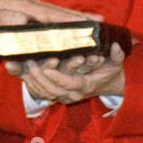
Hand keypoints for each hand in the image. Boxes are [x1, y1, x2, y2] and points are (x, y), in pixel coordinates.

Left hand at [0, 0, 97, 34]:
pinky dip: (62, 20)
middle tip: (100, 21)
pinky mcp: (28, 11)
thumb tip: (24, 20)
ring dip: (74, 19)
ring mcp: (30, 7)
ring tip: (93, 23)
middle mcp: (31, 5)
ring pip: (56, 14)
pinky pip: (49, 17)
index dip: (69, 20)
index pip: (50, 15)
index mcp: (24, 7)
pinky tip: (71, 25)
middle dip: (79, 18)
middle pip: (59, 13)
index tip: (88, 23)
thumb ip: (4, 19)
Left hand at [8, 45, 126, 103]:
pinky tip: (25, 73)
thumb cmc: (111, 71)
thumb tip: (116, 47)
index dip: (58, 77)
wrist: (110, 85)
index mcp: (86, 86)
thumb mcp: (116, 63)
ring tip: (25, 66)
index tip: (48, 69)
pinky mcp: (60, 94)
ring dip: (35, 81)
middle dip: (41, 78)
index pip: (70, 84)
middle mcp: (74, 94)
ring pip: (46, 93)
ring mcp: (66, 96)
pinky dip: (34, 84)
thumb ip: (117, 55)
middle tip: (30, 64)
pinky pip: (44, 93)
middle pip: (54, 90)